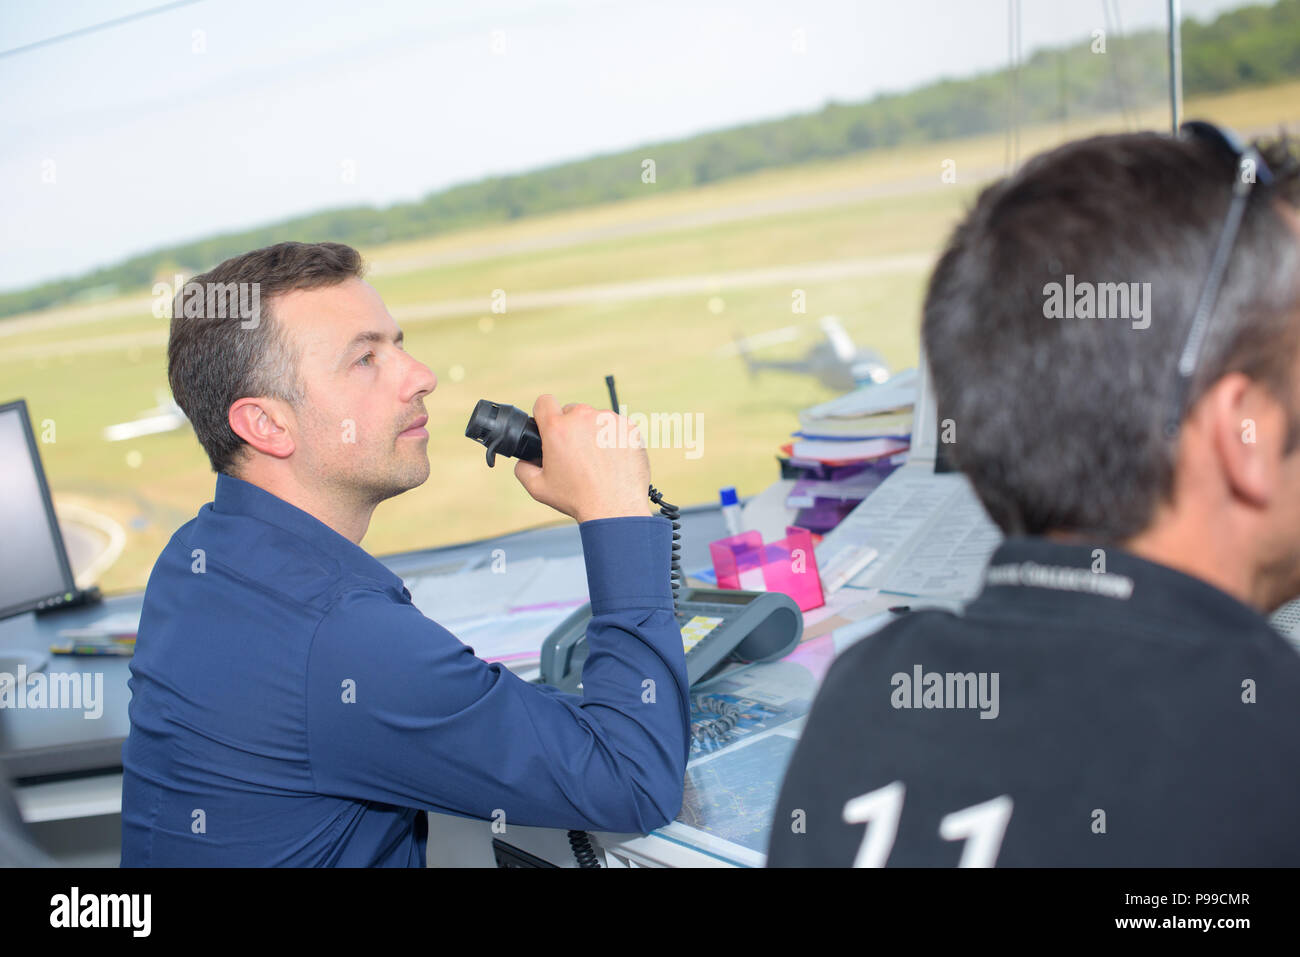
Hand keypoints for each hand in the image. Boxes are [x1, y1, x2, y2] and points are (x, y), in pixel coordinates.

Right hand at [513, 394, 651, 522]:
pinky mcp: (629, 427)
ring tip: (596, 460)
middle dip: (571, 428)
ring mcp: (609, 420)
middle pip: (571, 411)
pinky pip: (616, 427)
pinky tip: (612, 459)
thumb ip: (523, 468)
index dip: (543, 414)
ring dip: (593, 432)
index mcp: (558, 428)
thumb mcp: (538, 487)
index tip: (548, 426)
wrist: (615, 508)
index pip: (544, 402)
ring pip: (595, 419)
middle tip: (575, 453)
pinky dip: (613, 439)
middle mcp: (583, 417)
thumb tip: (525, 459)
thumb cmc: (577, 498)